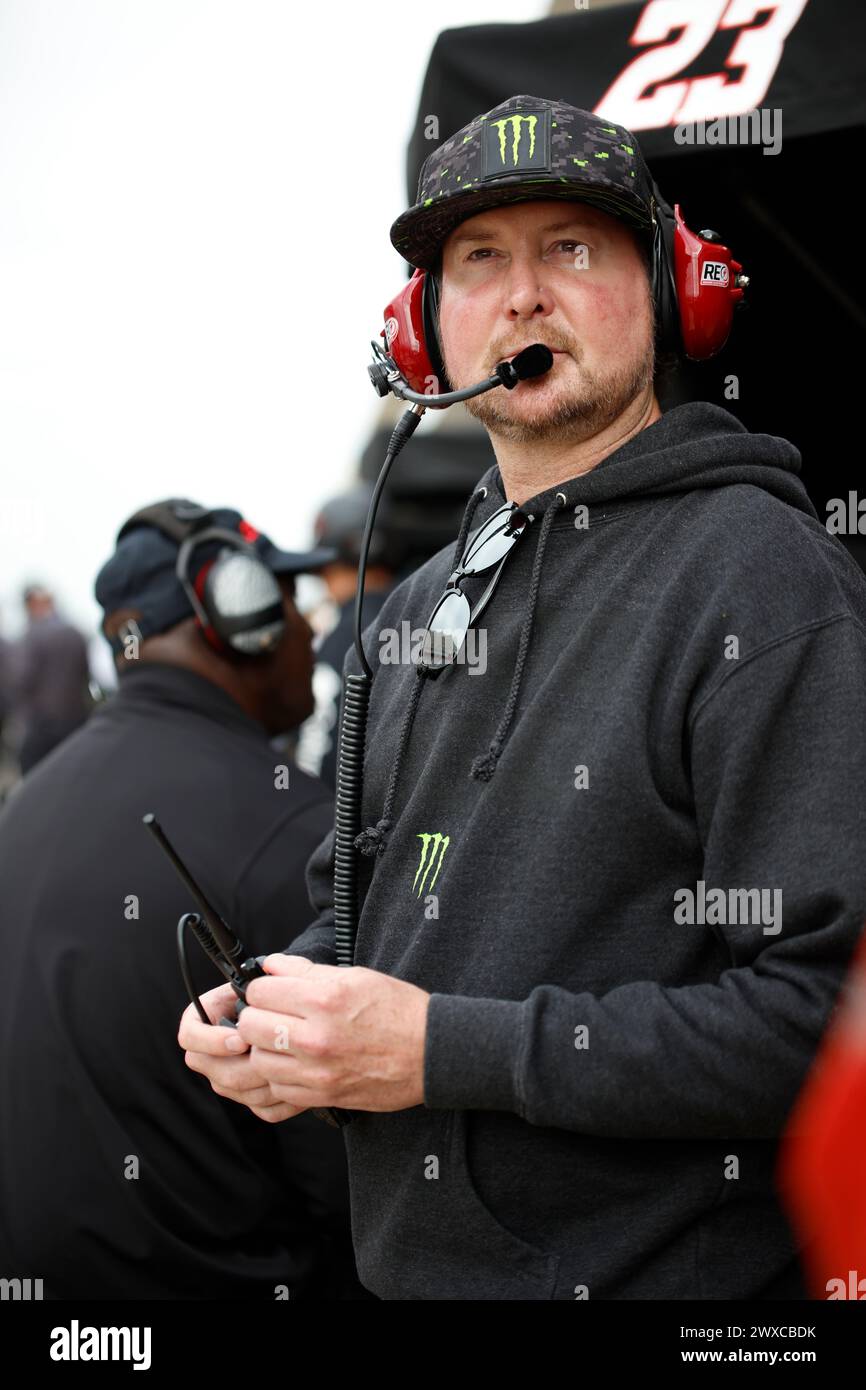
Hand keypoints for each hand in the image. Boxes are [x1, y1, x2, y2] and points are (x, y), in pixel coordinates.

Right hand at [177, 982, 308, 1122]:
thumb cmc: (264, 994)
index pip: (190, 1037)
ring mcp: (222, 1077)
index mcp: (199, 1022)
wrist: (278, 1013)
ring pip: (237, 1090)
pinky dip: (279, 1099)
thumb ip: (253, 982)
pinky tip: (297, 1082)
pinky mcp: (244, 1095)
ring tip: (288, 1064)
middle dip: (247, 1064)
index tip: (241, 1039)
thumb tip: (262, 980)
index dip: (212, 1041)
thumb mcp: (254, 982)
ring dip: (263, 1079)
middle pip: (215, 1070)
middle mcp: (206, 1054)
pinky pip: (257, 1106)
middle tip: (272, 1054)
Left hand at [236, 954, 430, 1112]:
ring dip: (265, 1047)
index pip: (260, 991)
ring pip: (259, 1059)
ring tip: (283, 1038)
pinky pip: (277, 1087)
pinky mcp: (321, 1095)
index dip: (262, 987)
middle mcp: (316, 1037)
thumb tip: (271, 966)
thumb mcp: (356, 976)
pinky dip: (279, 1073)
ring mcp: (317, 1071)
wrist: (432, 1053)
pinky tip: (295, 1061)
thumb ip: (307, 971)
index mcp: (325, 1000)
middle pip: (250, 1026)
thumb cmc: (398, 1010)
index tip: (272, 990)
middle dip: (256, 1015)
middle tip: (272, 1013)